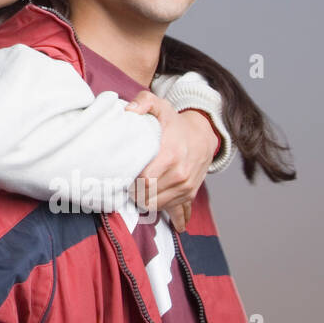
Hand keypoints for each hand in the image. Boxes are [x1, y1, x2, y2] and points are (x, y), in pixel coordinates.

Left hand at [124, 92, 215, 231]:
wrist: (203, 134)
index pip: (143, 181)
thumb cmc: (175, 122)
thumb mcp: (159, 105)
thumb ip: (143, 102)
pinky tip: (168, 220)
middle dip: (133, 194)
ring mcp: (186, 187)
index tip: (119, 177)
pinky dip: (171, 216)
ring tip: (134, 192)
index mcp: (170, 155)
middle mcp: (180, 175)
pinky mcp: (189, 194)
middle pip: (148, 197)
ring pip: (158, 205)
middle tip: (123, 186)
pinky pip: (179, 212)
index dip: (128, 182)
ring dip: (144, 202)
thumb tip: (129, 110)